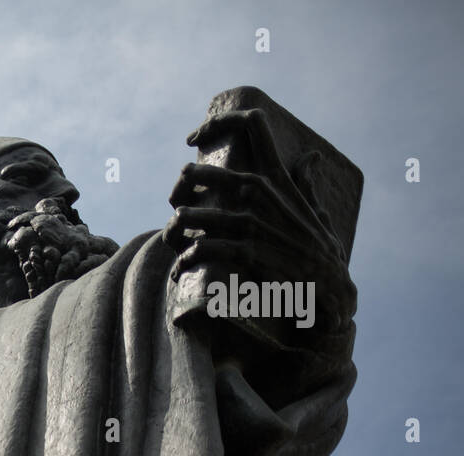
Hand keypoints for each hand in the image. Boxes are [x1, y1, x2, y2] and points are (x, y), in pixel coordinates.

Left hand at [162, 108, 354, 319]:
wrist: (328, 286)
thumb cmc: (320, 248)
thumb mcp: (316, 209)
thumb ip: (306, 182)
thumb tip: (313, 157)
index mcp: (275, 176)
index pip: (253, 124)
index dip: (217, 122)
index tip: (194, 138)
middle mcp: (259, 193)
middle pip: (199, 172)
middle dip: (179, 187)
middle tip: (176, 202)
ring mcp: (251, 222)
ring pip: (189, 215)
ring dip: (175, 229)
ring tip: (174, 239)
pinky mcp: (245, 253)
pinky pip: (198, 251)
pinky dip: (184, 262)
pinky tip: (180, 270)